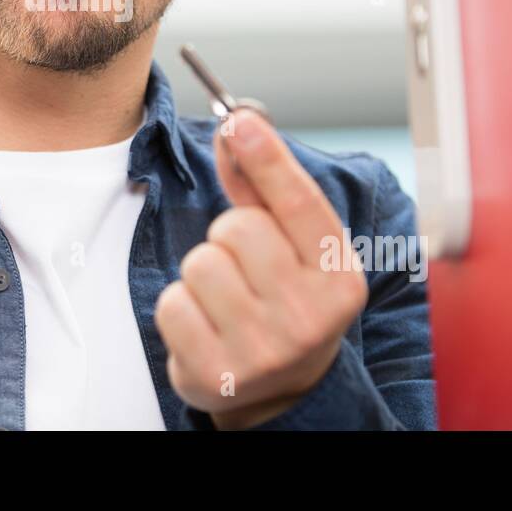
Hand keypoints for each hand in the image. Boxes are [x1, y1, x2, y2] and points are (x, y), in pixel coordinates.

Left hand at [153, 107, 367, 428]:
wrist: (281, 389)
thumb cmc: (284, 297)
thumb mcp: (291, 246)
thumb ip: (263, 186)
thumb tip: (236, 124)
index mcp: (339, 277)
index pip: (299, 204)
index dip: (267, 157)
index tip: (238, 120)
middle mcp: (310, 317)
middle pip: (236, 228)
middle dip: (228, 237)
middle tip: (244, 267)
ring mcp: (264, 350)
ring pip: (200, 264)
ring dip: (202, 273)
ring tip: (225, 299)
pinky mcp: (217, 374)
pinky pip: (172, 305)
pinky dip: (179, 308)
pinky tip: (206, 326)